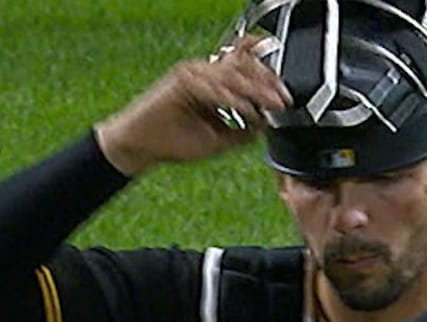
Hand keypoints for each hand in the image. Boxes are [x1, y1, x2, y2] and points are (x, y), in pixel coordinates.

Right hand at [93, 34, 291, 176]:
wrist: (140, 147)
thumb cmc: (173, 142)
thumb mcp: (219, 140)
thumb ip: (242, 132)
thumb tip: (265, 127)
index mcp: (212, 83)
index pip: (245, 73)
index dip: (267, 82)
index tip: (285, 98)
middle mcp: (202, 74)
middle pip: (241, 68)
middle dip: (266, 84)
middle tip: (283, 100)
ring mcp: (191, 74)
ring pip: (230, 76)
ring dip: (254, 91)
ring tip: (271, 105)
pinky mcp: (181, 81)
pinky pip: (213, 87)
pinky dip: (232, 99)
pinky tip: (246, 110)